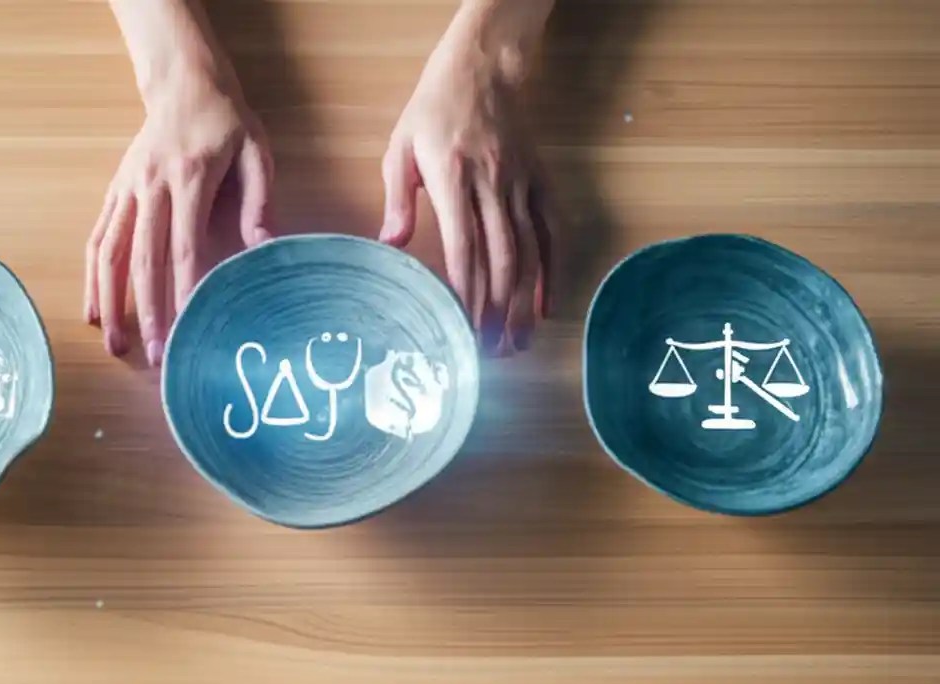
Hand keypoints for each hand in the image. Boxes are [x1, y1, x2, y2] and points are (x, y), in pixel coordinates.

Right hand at [90, 2, 272, 365]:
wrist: (183, 84)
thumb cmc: (227, 123)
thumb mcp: (257, 152)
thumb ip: (259, 200)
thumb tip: (263, 249)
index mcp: (189, 180)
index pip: (183, 247)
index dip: (182, 291)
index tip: (185, 330)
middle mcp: (151, 187)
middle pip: (143, 259)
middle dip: (147, 311)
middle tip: (154, 355)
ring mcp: (127, 190)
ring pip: (111, 253)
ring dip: (110, 302)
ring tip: (115, 344)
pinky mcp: (114, 192)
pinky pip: (98, 238)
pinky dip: (92, 277)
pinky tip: (93, 310)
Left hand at [379, 0, 557, 354]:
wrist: (482, 69)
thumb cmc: (432, 111)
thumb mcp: (400, 149)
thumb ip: (397, 200)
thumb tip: (390, 248)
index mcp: (452, 178)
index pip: (463, 246)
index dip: (465, 291)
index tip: (460, 328)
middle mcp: (491, 186)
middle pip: (499, 260)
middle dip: (494, 311)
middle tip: (486, 354)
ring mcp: (520, 185)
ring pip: (528, 253)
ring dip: (522, 304)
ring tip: (514, 345)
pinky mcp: (541, 182)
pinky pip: (552, 233)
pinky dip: (552, 272)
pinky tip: (544, 308)